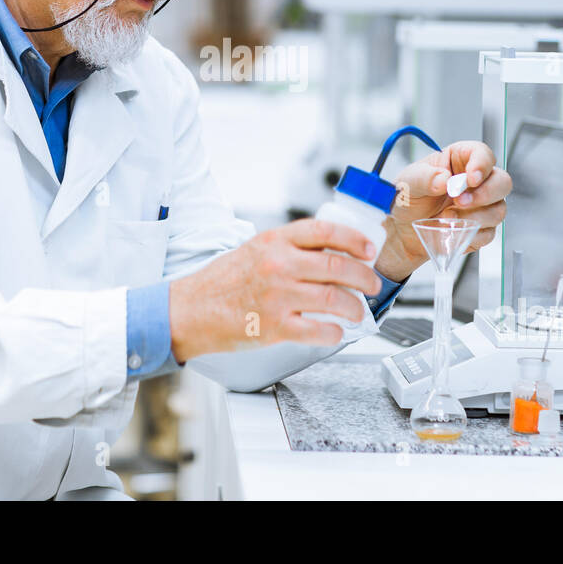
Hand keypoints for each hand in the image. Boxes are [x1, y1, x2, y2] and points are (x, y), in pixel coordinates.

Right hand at [169, 219, 382, 362]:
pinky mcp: (274, 326)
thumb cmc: (222, 282)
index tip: (369, 250)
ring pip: (333, 298)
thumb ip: (288, 248)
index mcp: (274, 241)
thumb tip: (330, 253)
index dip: (354, 240)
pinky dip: (334, 332)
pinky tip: (336, 331)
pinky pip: (317, 329)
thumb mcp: (255, 250)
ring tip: (358, 311)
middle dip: (364, 277)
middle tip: (372, 285)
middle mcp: (278, 264)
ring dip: (354, 307)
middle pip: (336, 266)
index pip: (324, 231)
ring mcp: (277, 296)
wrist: (190, 310)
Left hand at [375, 140, 511, 281]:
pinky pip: (489, 233)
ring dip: (475, 217)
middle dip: (485, 193)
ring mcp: (481, 206)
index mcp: (459, 160)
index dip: (482, 164)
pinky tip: (451, 232)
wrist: (401, 230)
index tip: (472, 178)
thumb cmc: (407, 199)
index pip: (482, 154)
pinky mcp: (480, 229)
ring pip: (498, 209)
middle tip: (459, 201)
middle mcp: (475, 182)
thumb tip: (444, 179)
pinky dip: (471, 235)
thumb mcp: (408, 183)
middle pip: (502, 182)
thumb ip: (425, 178)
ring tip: (446, 219)